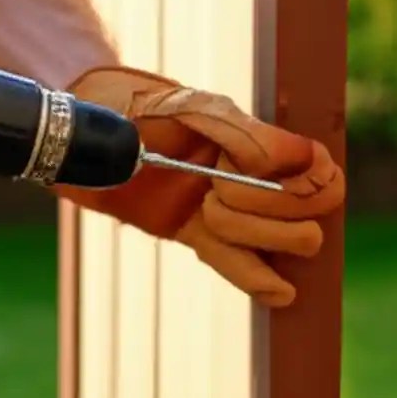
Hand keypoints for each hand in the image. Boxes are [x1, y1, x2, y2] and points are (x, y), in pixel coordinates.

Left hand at [54, 66, 344, 305]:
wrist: (77, 129)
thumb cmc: (135, 103)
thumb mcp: (190, 109)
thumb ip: (246, 135)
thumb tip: (307, 161)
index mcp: (258, 139)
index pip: (319, 174)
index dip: (303, 187)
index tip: (267, 178)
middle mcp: (251, 175)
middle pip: (306, 215)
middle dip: (268, 211)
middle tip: (217, 191)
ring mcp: (224, 206)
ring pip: (278, 243)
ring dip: (252, 237)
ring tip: (209, 215)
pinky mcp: (193, 233)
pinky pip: (235, 263)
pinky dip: (258, 279)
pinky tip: (281, 293)